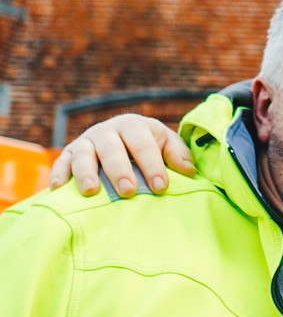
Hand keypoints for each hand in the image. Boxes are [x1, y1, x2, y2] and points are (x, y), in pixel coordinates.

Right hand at [49, 114, 195, 197]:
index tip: (160, 187)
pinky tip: (59, 188)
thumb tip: (189, 171)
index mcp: (133, 125)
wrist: (123, 138)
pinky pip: (62, 162)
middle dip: (120, 170)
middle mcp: (107, 130)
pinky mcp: (69, 153)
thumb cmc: (150, 145)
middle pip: (111, 148)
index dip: (152, 165)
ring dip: (86, 172)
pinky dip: (59, 173)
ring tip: (92, 191)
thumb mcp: (166, 144)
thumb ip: (178, 154)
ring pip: (83, 154)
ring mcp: (86, 141)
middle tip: (128, 191)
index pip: (143, 144)